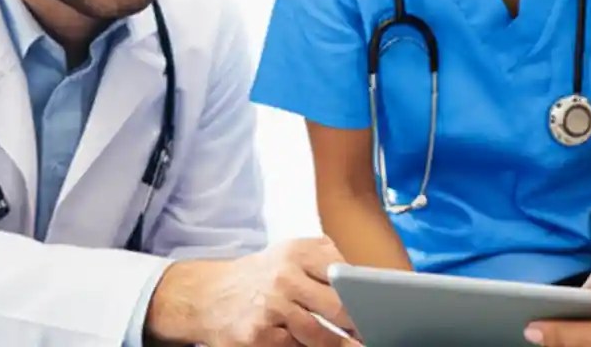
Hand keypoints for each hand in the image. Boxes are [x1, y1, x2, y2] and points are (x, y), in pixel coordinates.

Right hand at [149, 237, 358, 346]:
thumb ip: (328, 263)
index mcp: (299, 252)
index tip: (382, 307)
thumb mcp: (293, 255)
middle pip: (338, 306)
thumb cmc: (263, 275)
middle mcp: (285, 277)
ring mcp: (271, 308)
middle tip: (375, 333)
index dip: (367, 294)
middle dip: (359, 324)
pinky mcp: (258, 337)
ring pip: (320, 335)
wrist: (208, 295)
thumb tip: (367, 284)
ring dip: (340, 345)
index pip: (345, 274)